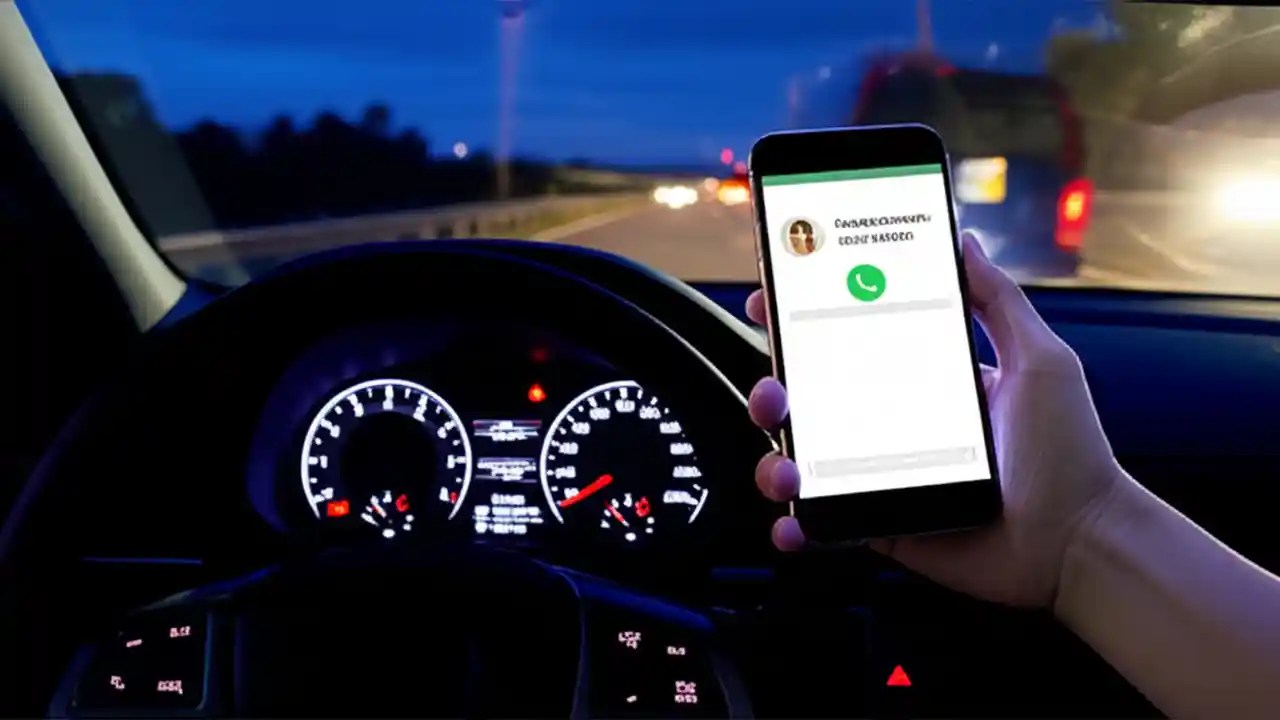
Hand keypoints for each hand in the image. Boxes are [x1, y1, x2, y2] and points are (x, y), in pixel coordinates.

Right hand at [746, 231, 1125, 608]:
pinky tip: (794, 521)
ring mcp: (881, 477)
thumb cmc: (1070, 451)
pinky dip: (795, 525)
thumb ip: (999, 300)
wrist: (1082, 540)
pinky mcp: (881, 526)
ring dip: (774, 460)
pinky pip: (824, 523)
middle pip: (808, 401)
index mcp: (922, 380)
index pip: (845, 343)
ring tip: (786, 465)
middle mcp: (892, 426)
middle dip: (772, 390)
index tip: (771, 303)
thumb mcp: (1039, 360)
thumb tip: (964, 241)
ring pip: (802, 462)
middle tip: (775, 391)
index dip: (800, 323)